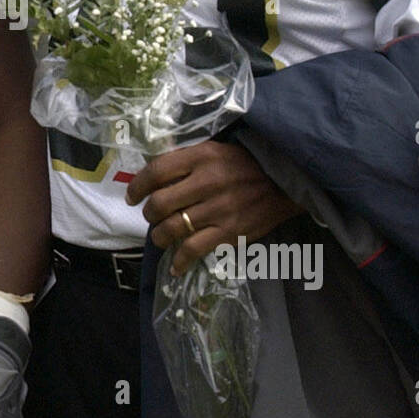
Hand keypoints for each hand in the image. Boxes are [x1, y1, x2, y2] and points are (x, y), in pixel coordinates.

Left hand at [126, 141, 303, 276]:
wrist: (286, 182)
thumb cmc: (245, 164)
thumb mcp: (214, 150)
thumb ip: (185, 160)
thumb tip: (153, 175)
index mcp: (201, 157)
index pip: (157, 171)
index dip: (138, 186)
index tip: (132, 196)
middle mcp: (207, 182)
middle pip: (160, 203)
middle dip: (149, 214)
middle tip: (152, 217)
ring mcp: (218, 209)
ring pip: (172, 229)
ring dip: (159, 236)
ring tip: (161, 237)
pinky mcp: (229, 232)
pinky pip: (193, 250)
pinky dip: (179, 261)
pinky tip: (175, 267)